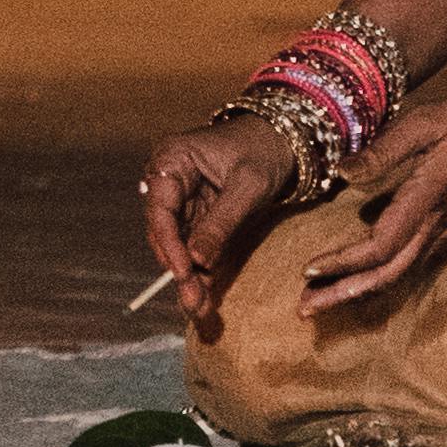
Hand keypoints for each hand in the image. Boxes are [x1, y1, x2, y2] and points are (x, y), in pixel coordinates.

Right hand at [140, 121, 299, 329]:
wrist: (286, 137)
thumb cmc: (265, 149)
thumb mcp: (248, 185)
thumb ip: (222, 223)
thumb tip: (197, 262)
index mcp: (171, 161)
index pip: (160, 210)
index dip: (169, 245)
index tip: (183, 273)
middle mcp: (169, 181)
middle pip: (166, 232)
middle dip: (179, 269)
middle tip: (193, 302)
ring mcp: (183, 200)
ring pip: (179, 245)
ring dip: (189, 276)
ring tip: (199, 308)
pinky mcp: (199, 216)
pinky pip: (195, 246)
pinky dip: (201, 269)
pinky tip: (205, 296)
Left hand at [298, 86, 446, 313]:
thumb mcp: (422, 123)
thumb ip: (382, 151)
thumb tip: (342, 172)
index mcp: (425, 202)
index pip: (380, 246)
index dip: (344, 261)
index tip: (309, 267)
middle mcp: (434, 226)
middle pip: (386, 275)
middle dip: (343, 293)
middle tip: (303, 309)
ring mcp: (441, 232)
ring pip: (396, 275)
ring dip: (356, 292)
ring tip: (318, 301)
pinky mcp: (442, 230)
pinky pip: (405, 266)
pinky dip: (375, 280)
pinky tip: (353, 281)